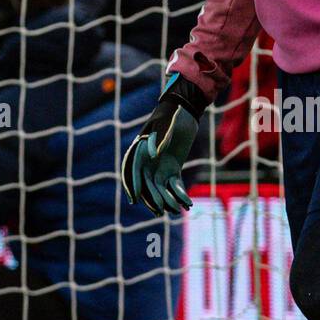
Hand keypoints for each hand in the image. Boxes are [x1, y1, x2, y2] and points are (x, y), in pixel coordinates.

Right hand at [121, 74, 206, 216]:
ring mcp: (160, 166)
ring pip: (160, 188)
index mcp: (141, 149)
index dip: (132, 184)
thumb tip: (154, 154)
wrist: (185, 109)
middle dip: (153, 198)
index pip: (132, 169)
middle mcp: (148, 161)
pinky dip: (179, 194)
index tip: (135, 197)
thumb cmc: (174, 113)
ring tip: (175, 210)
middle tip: (160, 210)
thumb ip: (159, 137)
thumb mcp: (168, 123)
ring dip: (167, 199)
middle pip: (146, 183)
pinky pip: (174, 185)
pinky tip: (188, 204)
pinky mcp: (172, 168)